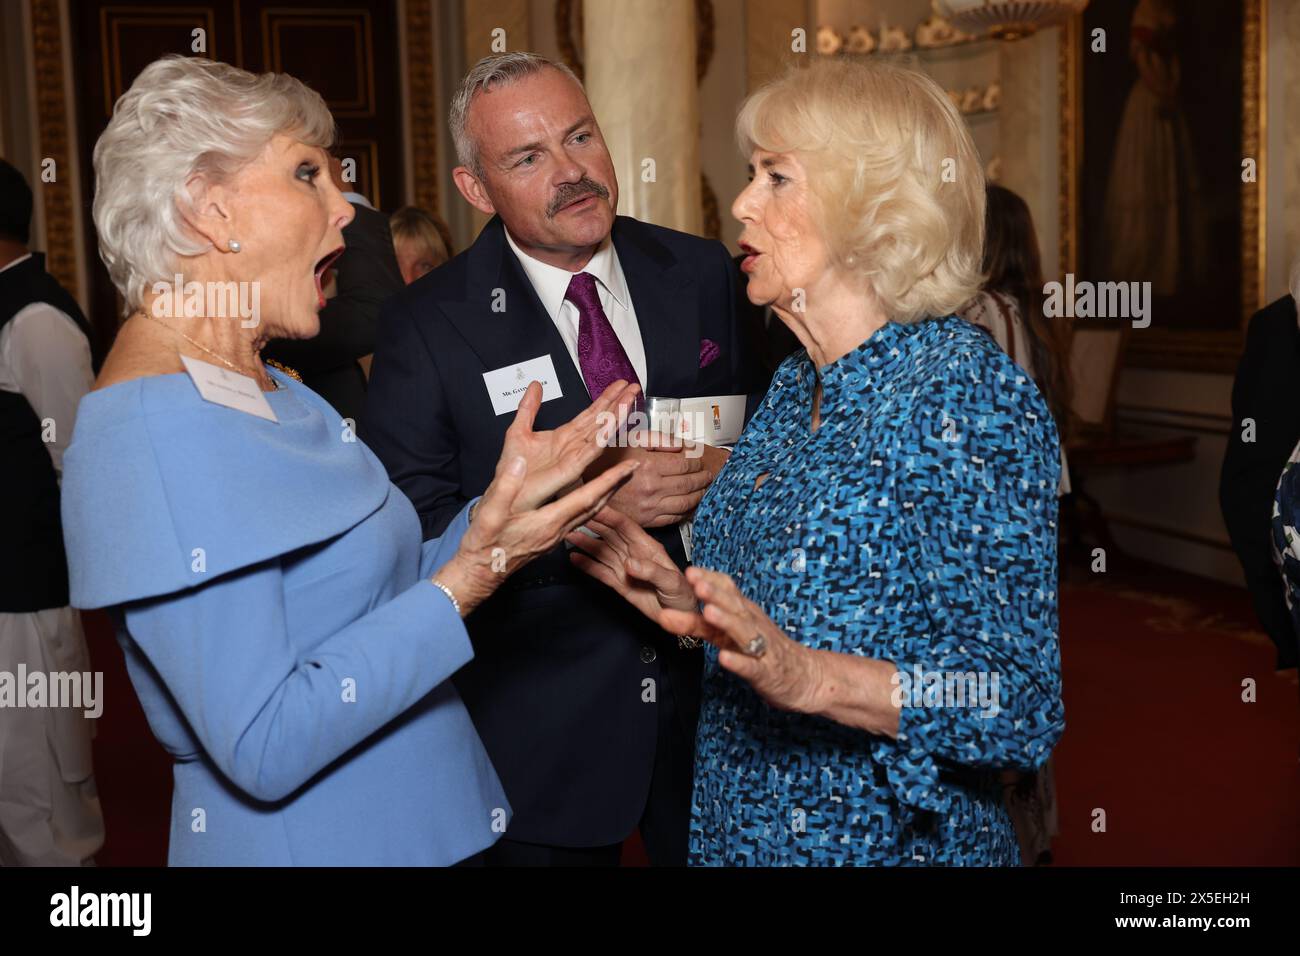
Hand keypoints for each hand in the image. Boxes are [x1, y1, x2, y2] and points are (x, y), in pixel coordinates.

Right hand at [435, 454, 637, 615]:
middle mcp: (557, 531)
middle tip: (633, 468)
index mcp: (548, 523)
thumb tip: (519, 461)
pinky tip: (589, 500)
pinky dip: (590, 506)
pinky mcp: (549, 540)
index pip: (587, 498)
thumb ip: (506, 487)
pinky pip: (578, 521)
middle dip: (616, 486)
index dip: (610, 481)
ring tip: (617, 481)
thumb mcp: (489, 514)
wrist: (479, 574)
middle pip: (596, 507)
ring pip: (589, 515)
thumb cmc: (484, 546)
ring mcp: (555, 537)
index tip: (630, 467)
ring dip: (606, 496)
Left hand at [502, 379, 639, 511]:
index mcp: (565, 437)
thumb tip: (535, 384)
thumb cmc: (513, 470)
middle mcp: (575, 446)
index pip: (591, 414)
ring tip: (630, 399)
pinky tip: (612, 424)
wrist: (505, 492)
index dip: (606, 398)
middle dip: (618, 403)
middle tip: (633, 386)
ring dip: (616, 416)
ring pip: (601, 433)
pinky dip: (603, 437)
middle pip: (601, 420)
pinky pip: (590, 451)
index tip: (621, 384)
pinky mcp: (571, 469)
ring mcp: (575, 457)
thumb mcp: (519, 431)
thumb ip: (528, 407)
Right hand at [566, 506, 695, 621]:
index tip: (593, 508)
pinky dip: (587, 565)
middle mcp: (633, 553)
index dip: (609, 516)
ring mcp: (625, 568)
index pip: (625, 526)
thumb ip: (651, 571)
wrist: (681, 617)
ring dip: (586, 543)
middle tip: (574, 516)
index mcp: (647, 547)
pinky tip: (574, 559)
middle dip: (592, 525)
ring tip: (569, 535)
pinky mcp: (619, 583)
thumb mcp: (672, 582)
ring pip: (602, 551)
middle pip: (610, 535)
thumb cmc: (683, 595)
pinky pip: (600, 572)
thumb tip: (628, 563)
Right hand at [586, 429, 712, 527]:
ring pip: (685, 502)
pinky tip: (691, 506)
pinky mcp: (646, 520)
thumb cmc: (608, 458)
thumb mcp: (632, 439)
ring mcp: (650, 507)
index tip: (699, 461)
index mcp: (650, 466)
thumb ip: (659, 440)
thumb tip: (682, 446)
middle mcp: (652, 488)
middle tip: (708, 475)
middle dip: (702, 478)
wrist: (587, 483)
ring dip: (699, 495)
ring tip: (704, 489)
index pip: (685, 464)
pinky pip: (674, 518)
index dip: (697, 462)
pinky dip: (687, 512)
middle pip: (689, 483)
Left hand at [656, 568, 824, 714]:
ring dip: (726, 621)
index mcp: (744, 613)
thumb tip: (665, 613)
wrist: (806, 676)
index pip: (728, 590)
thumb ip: (699, 624)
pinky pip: (751, 666)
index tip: (690, 571)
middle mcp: (752, 625)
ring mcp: (761, 648)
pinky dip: (738, 662)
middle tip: (696, 583)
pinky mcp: (766, 673)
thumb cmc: (764, 650)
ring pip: (743, 632)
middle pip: (734, 606)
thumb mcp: (732, 633)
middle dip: (715, 594)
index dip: (710, 580)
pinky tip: (723, 659)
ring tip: (709, 612)